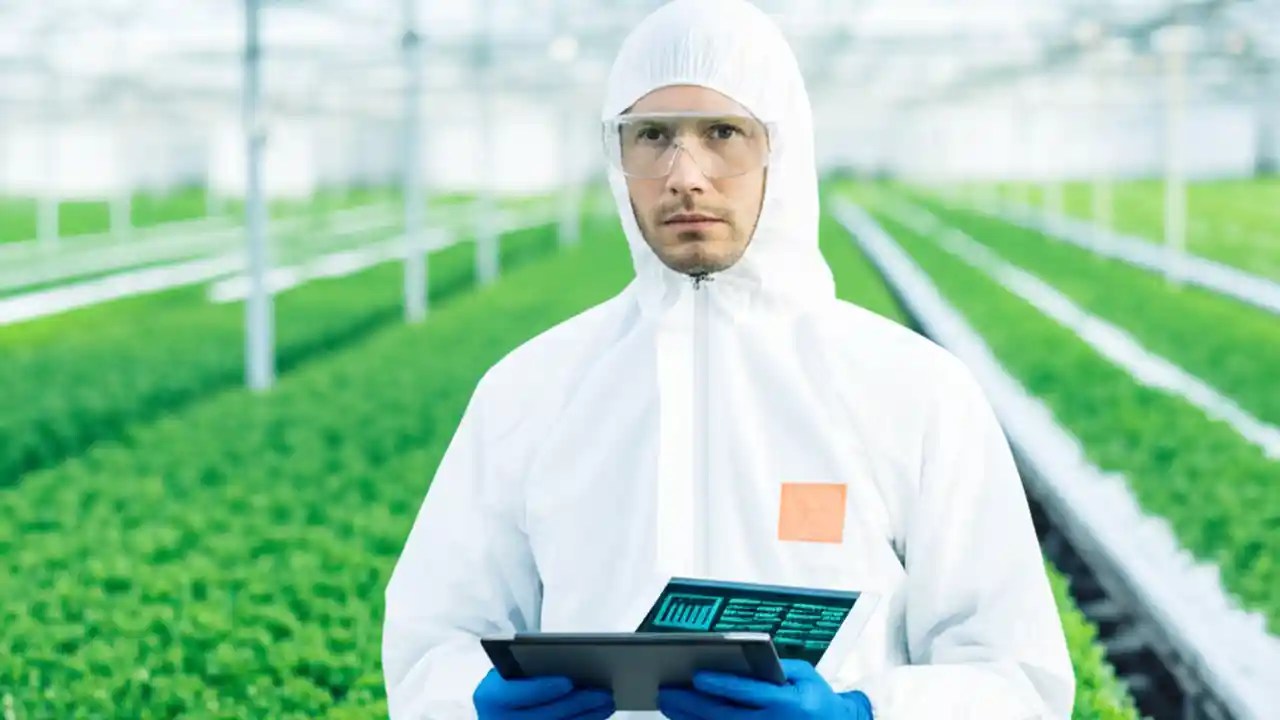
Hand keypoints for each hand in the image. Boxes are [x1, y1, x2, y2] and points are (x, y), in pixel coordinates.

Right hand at [473, 668, 615, 719]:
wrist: (498, 712)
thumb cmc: (508, 683)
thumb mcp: (509, 670)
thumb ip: (530, 666)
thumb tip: (572, 659)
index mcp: (489, 696)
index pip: (514, 694)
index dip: (542, 689)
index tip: (568, 682)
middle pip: (543, 716)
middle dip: (577, 704)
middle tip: (603, 692)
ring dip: (586, 717)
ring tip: (607, 702)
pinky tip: (598, 715)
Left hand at [658, 658, 872, 719]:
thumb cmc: (817, 699)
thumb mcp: (804, 675)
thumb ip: (773, 668)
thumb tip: (737, 660)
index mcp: (787, 703)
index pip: (746, 692)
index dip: (720, 684)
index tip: (696, 675)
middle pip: (723, 716)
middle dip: (691, 704)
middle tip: (666, 691)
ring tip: (668, 704)